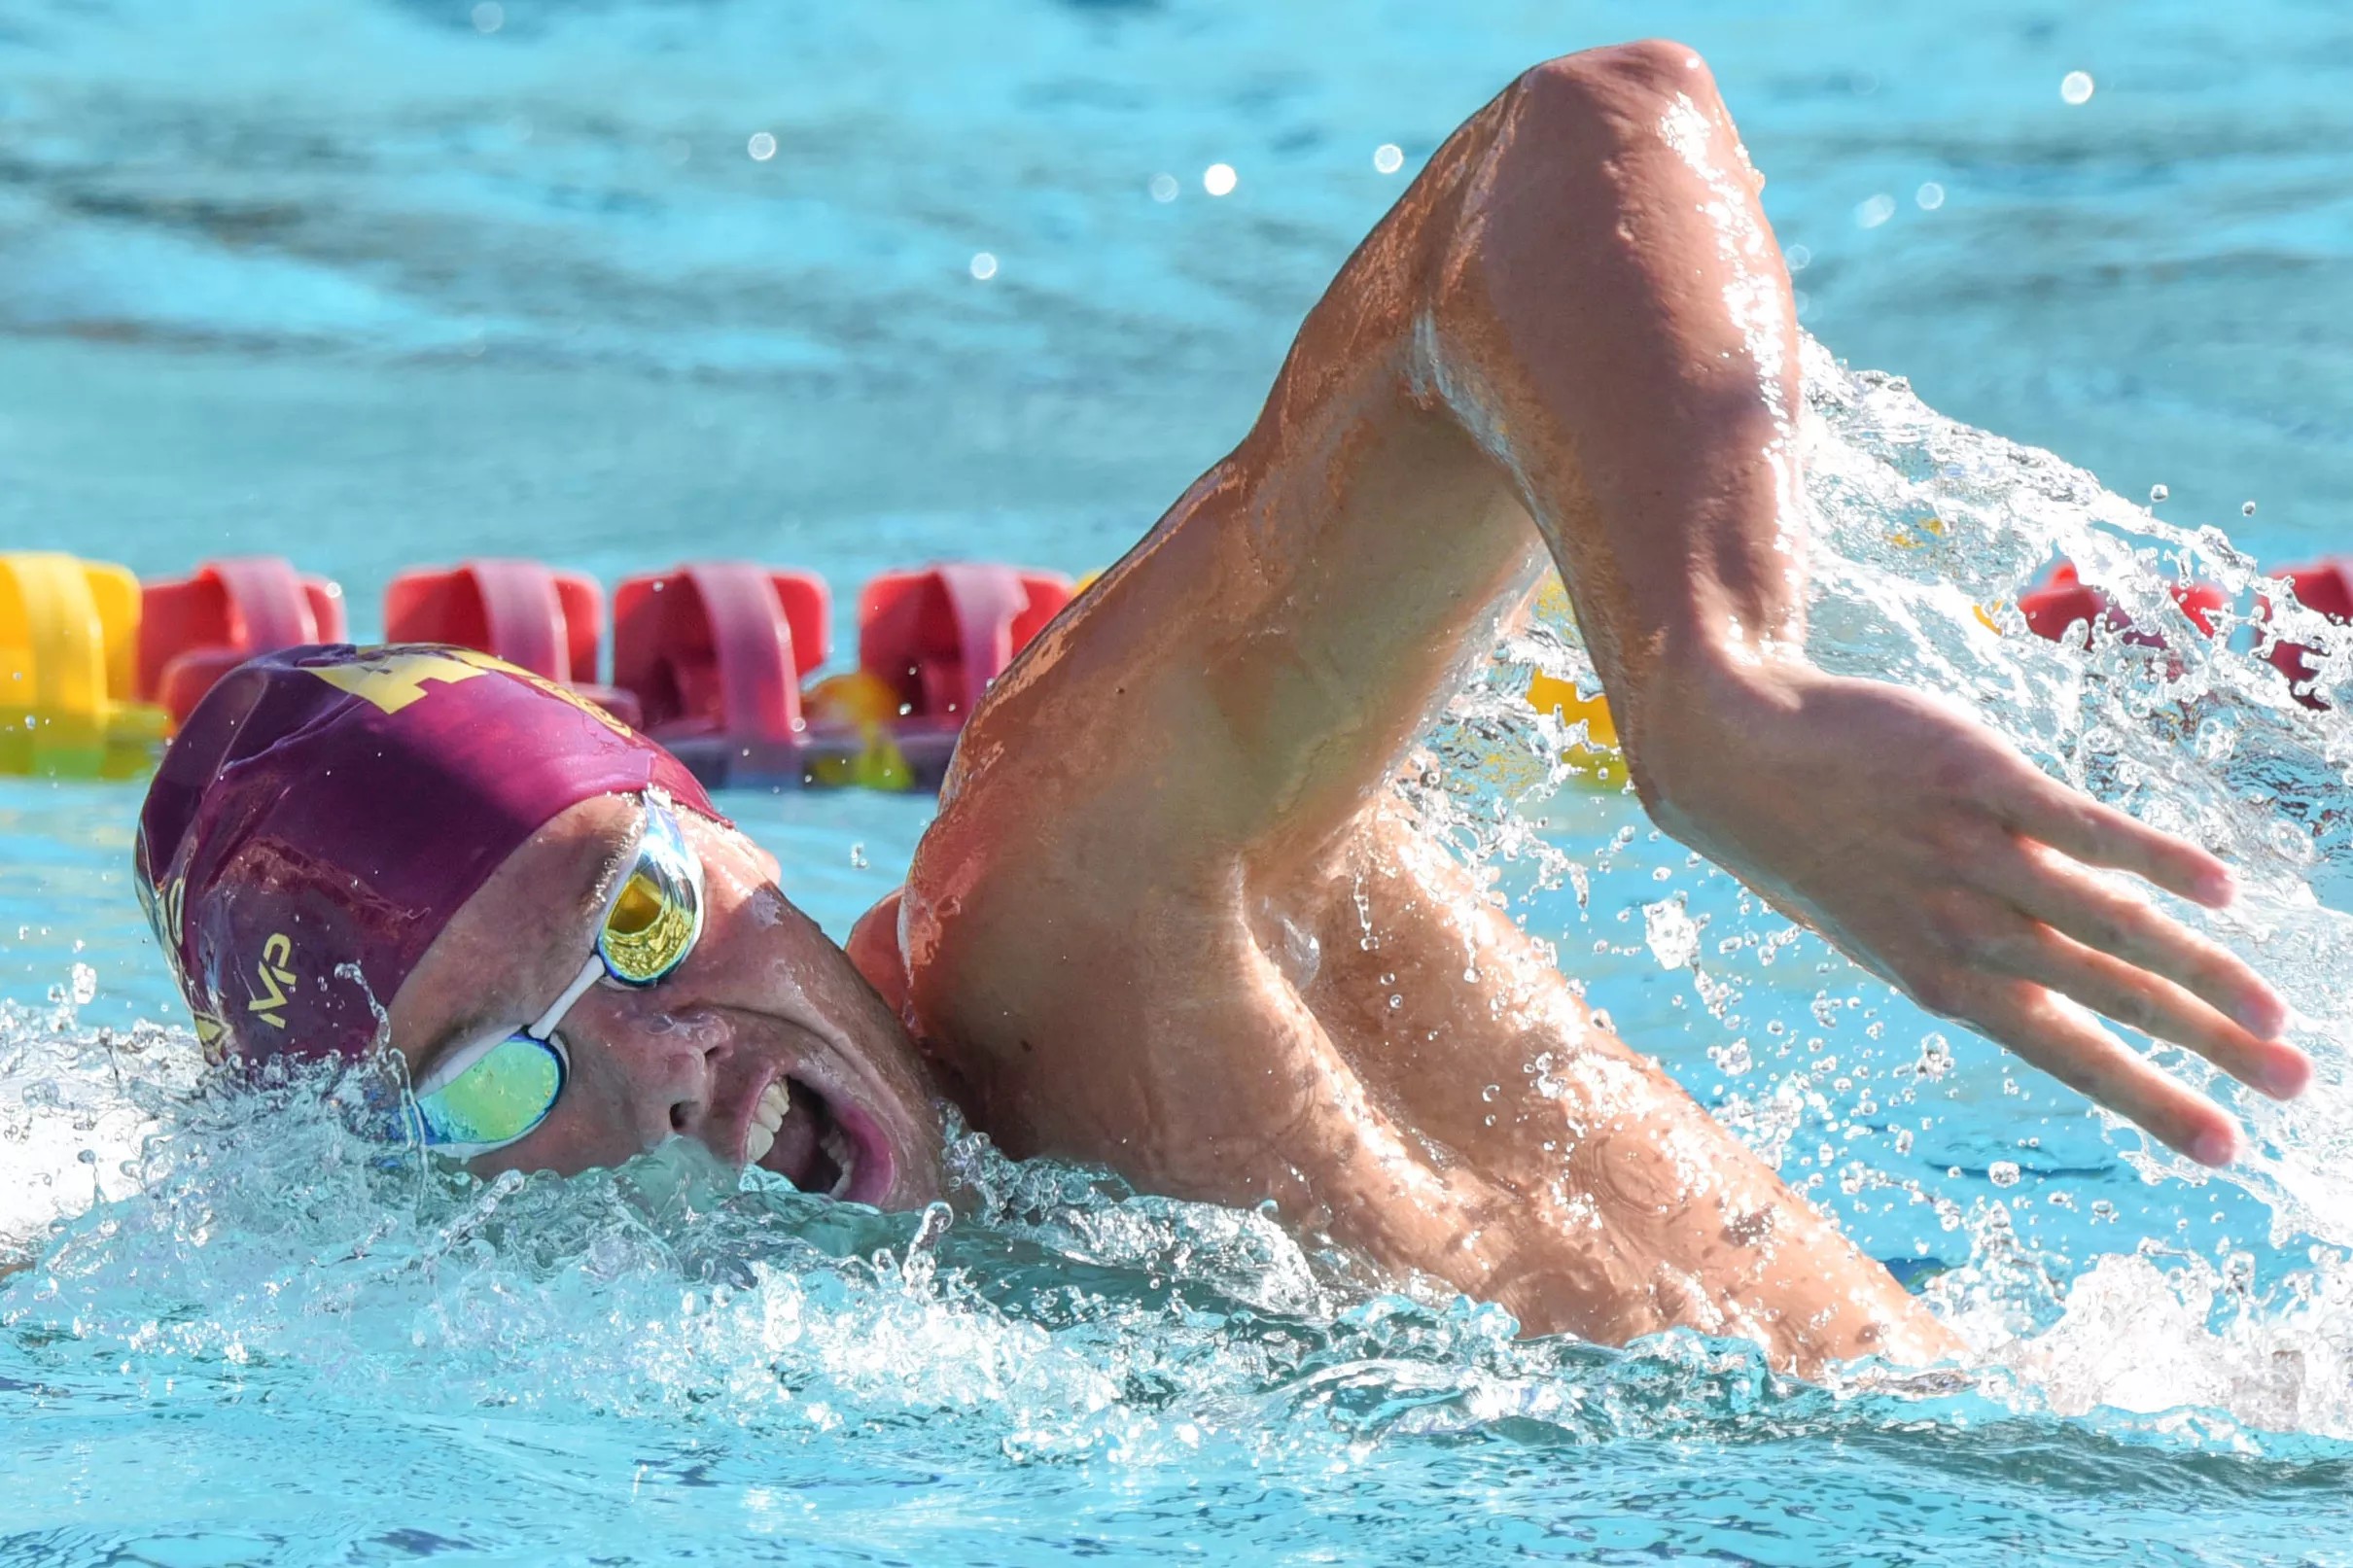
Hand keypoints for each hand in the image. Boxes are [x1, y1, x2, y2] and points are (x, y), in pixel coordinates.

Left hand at [1625, 652, 2306, 1165]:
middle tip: (2295, 1084)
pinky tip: (2219, 887)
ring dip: (2203, 972)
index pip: (2067, 1053)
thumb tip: (2078, 977)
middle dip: (2207, 1049)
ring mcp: (1974, 854)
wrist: (1734, 758)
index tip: (2224, 1149)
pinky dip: (2153, 858)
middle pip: (2110, 999)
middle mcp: (1965, 929)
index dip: (2150, 1101)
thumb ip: (1980, 953)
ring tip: (2275, 1014)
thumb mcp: (1891, 922)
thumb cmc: (1827, 844)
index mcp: (1943, 980)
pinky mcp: (1980, 778)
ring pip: (2110, 925)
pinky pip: (2080, 827)